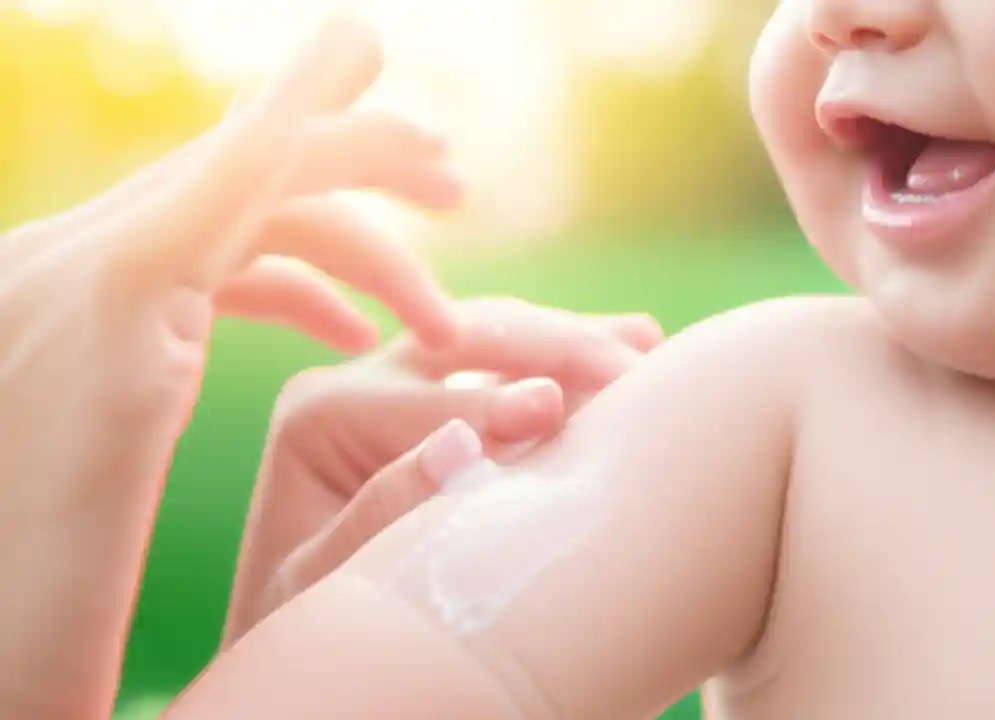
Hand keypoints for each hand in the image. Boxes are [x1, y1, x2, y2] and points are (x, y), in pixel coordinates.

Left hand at [0, 16, 459, 716]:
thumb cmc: (19, 628)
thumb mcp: (141, 562)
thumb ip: (282, 481)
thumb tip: (408, 376)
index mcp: (104, 317)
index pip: (233, 177)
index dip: (313, 106)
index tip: (365, 35)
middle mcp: (69, 274)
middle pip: (240, 180)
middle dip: (360, 169)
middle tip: (455, 184)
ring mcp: (62, 290)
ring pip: (222, 221)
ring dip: (332, 241)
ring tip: (424, 304)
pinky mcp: (70, 322)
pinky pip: (186, 264)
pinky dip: (275, 276)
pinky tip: (337, 323)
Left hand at [222, 298, 661, 644]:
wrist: (307, 625)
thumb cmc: (310, 615)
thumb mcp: (324, 581)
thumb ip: (381, 514)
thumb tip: (461, 446)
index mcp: (319, 415)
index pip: (421, 397)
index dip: (490, 402)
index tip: (553, 409)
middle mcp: (363, 377)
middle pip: (470, 336)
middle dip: (555, 350)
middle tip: (632, 370)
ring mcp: (411, 375)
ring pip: (502, 333)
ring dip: (576, 339)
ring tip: (647, 346)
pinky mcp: (453, 390)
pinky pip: (520, 356)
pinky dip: (576, 350)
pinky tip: (637, 340)